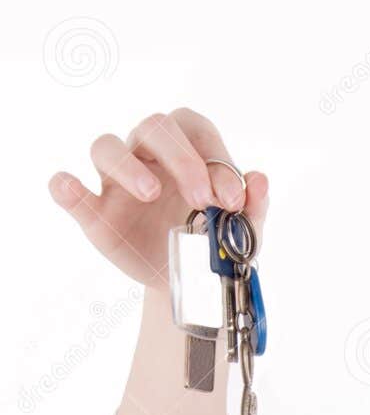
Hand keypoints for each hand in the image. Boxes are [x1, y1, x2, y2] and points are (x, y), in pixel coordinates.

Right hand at [48, 107, 268, 294]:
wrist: (191, 286)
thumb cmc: (214, 244)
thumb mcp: (242, 233)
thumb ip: (253, 208)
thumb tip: (259, 180)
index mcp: (188, 148)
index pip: (196, 130)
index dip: (215, 157)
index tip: (232, 200)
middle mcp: (148, 153)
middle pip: (154, 128)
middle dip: (181, 158)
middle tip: (202, 198)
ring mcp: (117, 181)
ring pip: (107, 147)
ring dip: (127, 166)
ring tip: (150, 194)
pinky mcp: (96, 213)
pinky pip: (69, 190)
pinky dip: (65, 187)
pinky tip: (69, 189)